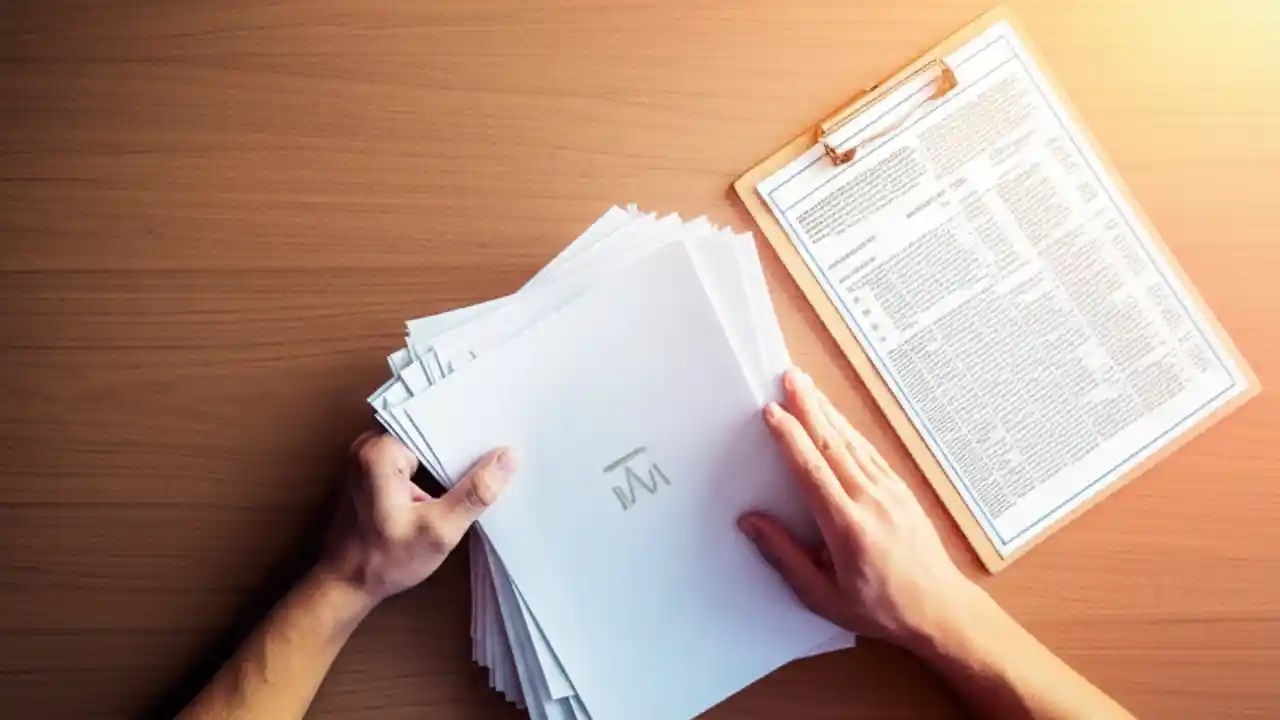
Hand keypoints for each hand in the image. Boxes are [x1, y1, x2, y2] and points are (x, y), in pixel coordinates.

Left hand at [318, 432, 516, 606]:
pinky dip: (429, 468)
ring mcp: (365, 458)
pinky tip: (451, 484)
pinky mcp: (368, 472)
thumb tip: (509, 457)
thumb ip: (476, 492)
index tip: (496, 437)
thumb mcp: (440, 530)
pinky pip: (408, 457)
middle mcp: (367, 446)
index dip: (467, 430)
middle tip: (493, 455)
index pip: (435, 422)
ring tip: (477, 469)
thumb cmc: (385, 561)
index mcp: (380, 451)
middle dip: (458, 446)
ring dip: (444, 459)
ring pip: (419, 445)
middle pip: (426, 431)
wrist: (345, 585)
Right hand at [739, 368, 978, 651]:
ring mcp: (889, 492)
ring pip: (851, 442)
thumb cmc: (879, 608)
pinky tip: (835, 417)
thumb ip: (784, 556)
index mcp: (847, 528)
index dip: (790, 439)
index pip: (812, 472)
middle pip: (832, 444)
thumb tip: (751, 522)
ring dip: (827, 410)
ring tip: (807, 384)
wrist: (939, 609)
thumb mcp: (822, 595)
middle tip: (789, 376)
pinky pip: (868, 453)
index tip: (772, 412)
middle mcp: (870, 501)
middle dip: (808, 407)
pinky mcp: (900, 490)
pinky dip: (848, 430)